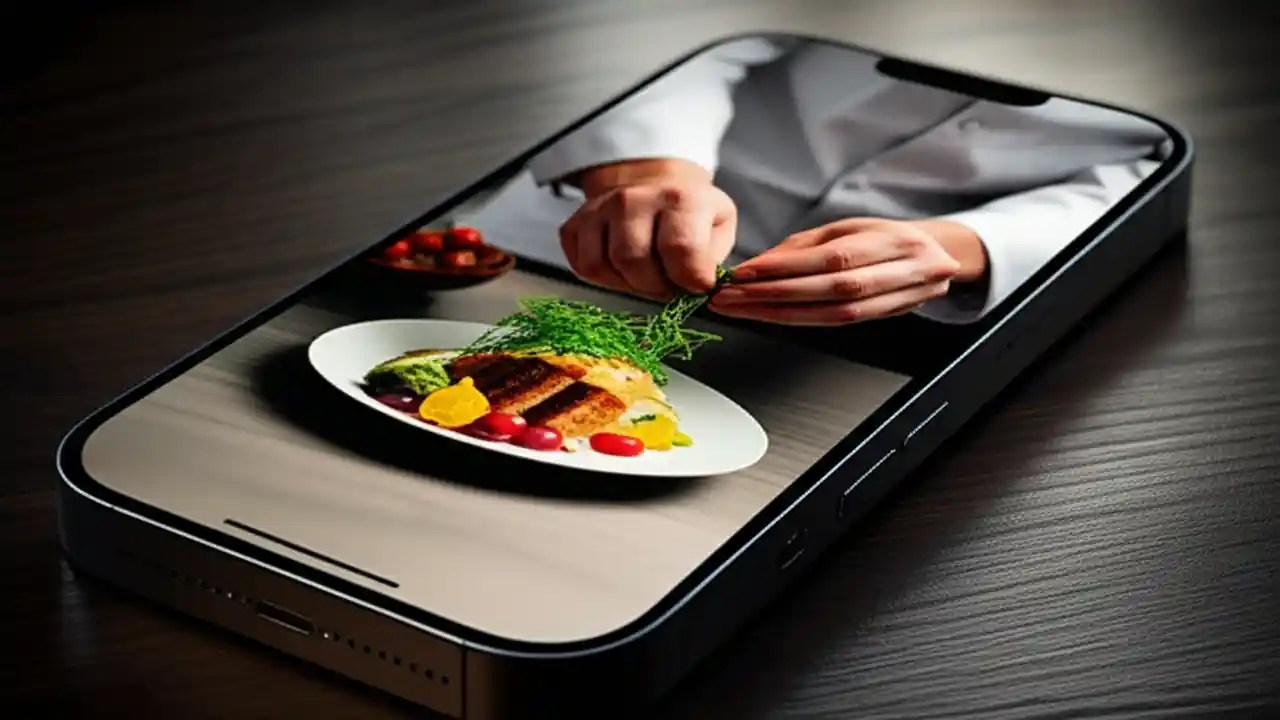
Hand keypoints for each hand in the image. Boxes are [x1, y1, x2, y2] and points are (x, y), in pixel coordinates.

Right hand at [558, 158, 737, 298]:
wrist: (653, 185)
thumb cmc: (690, 216)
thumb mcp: (719, 227)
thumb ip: (714, 259)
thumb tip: (700, 290)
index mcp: (679, 198)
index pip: (680, 249)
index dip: (691, 280)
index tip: (696, 284)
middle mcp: (634, 198)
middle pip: (635, 262)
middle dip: (656, 287)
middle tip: (669, 283)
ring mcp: (599, 209)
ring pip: (604, 266)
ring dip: (630, 284)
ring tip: (647, 275)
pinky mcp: (575, 224)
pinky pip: (585, 267)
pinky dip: (606, 278)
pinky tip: (623, 269)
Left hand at [709, 218, 984, 325]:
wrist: (937, 256)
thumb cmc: (885, 236)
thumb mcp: (848, 226)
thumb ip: (805, 245)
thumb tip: (759, 264)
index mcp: (892, 240)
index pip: (831, 258)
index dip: (785, 268)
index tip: (744, 273)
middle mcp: (901, 271)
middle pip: (829, 289)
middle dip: (774, 295)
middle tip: (731, 296)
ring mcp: (898, 298)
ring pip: (833, 313)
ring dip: (780, 314)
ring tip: (741, 309)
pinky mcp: (886, 319)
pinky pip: (837, 324)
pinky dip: (799, 321)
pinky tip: (769, 317)